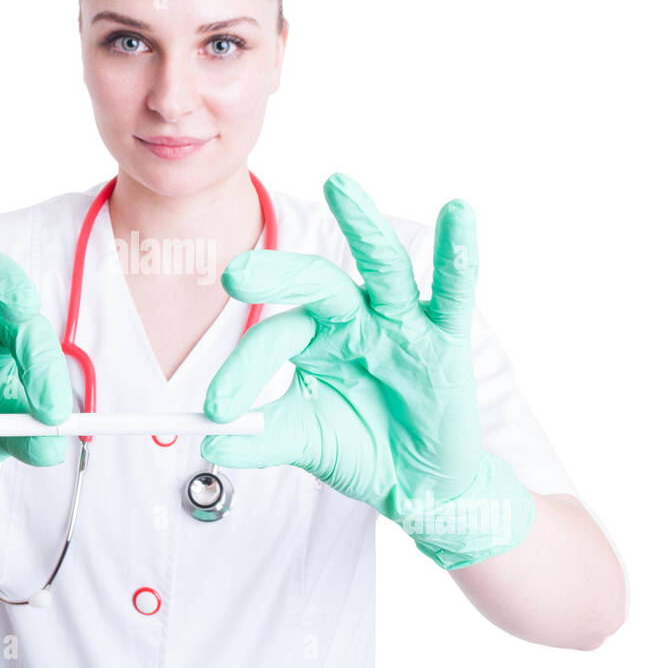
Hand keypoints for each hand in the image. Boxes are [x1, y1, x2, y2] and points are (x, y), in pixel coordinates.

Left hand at [201, 172, 533, 568]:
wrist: (417, 481)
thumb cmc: (359, 447)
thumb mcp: (306, 440)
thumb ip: (262, 439)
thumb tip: (209, 442)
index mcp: (312, 335)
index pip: (273, 336)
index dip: (244, 370)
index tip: (217, 410)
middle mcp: (352, 316)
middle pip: (314, 282)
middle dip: (277, 275)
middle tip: (235, 273)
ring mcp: (400, 321)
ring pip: (383, 267)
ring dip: (363, 225)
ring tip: (339, 185)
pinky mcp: (445, 338)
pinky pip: (452, 291)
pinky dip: (458, 254)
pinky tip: (458, 214)